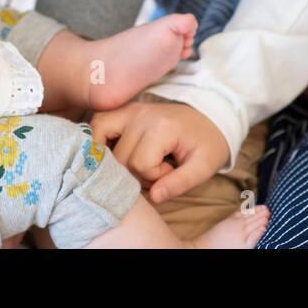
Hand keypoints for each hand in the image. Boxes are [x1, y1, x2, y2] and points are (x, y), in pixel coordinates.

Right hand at [90, 101, 229, 203]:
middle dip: (137, 172)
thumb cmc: (206, 144)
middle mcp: (141, 114)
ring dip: (117, 160)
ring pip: (103, 143)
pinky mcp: (123, 110)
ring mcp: (129, 110)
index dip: (154, 176)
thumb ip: (180, 183)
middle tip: (157, 169)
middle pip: (120, 158)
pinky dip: (100, 142)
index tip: (170, 170)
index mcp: (162, 127)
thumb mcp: (203, 167)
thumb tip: (154, 197)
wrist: (209, 118)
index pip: (140, 164)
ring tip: (138, 162)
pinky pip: (98, 124)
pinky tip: (116, 153)